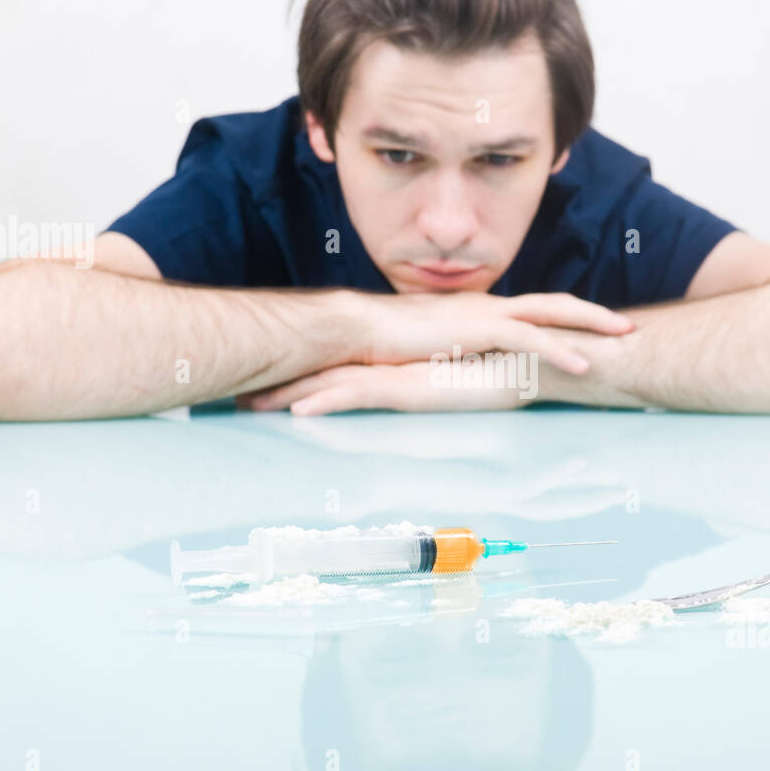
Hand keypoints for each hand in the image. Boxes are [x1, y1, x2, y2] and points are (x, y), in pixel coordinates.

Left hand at [236, 359, 535, 414]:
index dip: (301, 378)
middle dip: (279, 384)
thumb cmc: (502, 371)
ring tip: (249, 407)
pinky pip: (360, 395)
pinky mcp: (410, 386)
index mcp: (396, 366)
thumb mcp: (456, 383)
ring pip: (331, 382)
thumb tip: (417, 400)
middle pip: (322, 372)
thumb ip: (433, 388)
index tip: (266, 389)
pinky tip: (298, 412)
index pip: (339, 371)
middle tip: (237, 397)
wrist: (532, 358)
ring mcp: (396, 372)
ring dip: (289, 394)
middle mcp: (389, 365)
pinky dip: (326, 401)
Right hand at [349, 290, 634, 374]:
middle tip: (627, 325)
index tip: (595, 326)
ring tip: (623, 336)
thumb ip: (455, 351)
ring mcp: (486, 314)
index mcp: (481, 310)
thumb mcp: (432, 346)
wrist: (362, 328)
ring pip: (551, 314)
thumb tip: (467, 364)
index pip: (533, 309)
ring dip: (590, 324)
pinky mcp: (479, 330)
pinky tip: (585, 365)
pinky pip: (531, 340)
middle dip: (592, 313)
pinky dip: (561, 350)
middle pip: (553, 304)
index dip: (566, 316)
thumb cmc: (388, 341)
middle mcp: (490, 306)